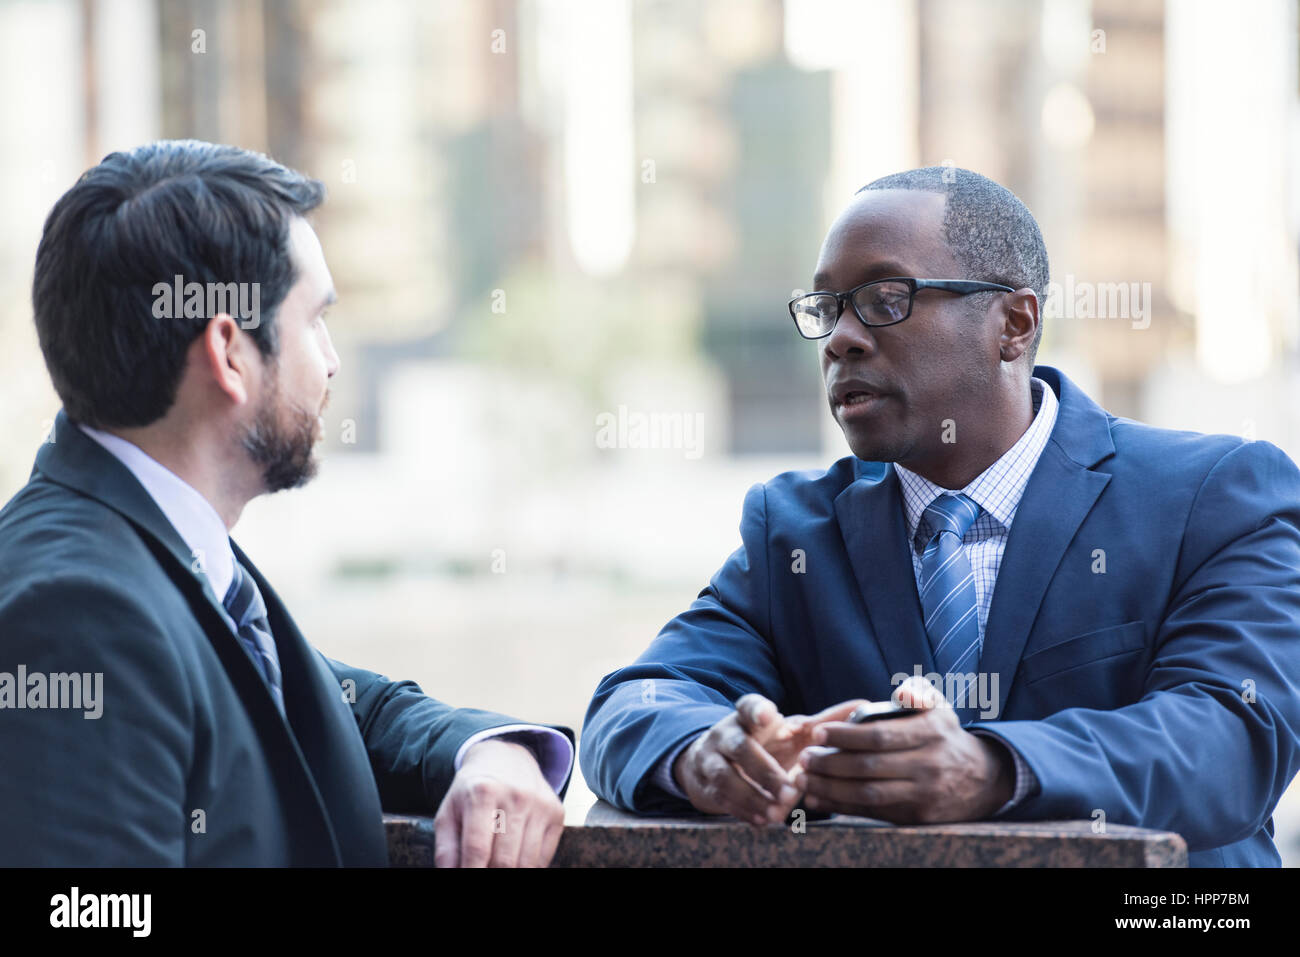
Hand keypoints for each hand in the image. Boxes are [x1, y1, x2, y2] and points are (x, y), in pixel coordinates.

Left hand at [433, 738, 564, 866]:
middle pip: (504, 860)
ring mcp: (540, 804)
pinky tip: (515, 857)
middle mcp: (516, 796)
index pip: (477, 849)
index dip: (471, 872)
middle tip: (483, 868)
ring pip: (527, 863)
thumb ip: (446, 849)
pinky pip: (544, 857)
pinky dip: (528, 866)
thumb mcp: (449, 813)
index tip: (467, 881)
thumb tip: (450, 875)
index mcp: (483, 792)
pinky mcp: (557, 812)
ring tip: (495, 863)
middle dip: (491, 874)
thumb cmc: (472, 793)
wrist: (506, 759)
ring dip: (510, 871)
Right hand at [673, 694, 863, 826]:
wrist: (716, 762)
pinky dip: (741, 810)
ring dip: (751, 796)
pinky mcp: (706, 785)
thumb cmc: (765, 744)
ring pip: (725, 776)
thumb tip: (863, 706)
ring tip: (775, 813)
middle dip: (763, 770)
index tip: (770, 716)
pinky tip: (761, 820)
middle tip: (788, 792)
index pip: (748, 705)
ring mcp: (711, 759)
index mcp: (748, 717)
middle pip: (739, 746)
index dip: (757, 710)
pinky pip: (720, 798)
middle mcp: (726, 734)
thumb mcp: (790, 731)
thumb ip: (823, 723)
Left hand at [791, 677, 1013, 822]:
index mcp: (931, 732)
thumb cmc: (947, 737)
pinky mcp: (917, 817)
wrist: (984, 780)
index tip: (819, 733)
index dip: (846, 736)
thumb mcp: (941, 708)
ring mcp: (924, 794)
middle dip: (831, 763)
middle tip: (804, 758)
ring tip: (804, 779)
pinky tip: (819, 800)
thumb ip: (918, 693)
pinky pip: (873, 813)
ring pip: (869, 794)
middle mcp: (929, 765)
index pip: (880, 735)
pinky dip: (842, 807)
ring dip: (831, 788)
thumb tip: (901, 691)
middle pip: (869, 767)